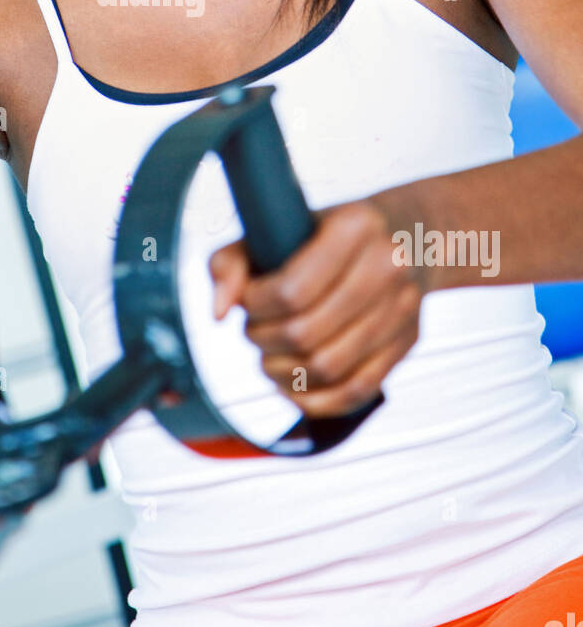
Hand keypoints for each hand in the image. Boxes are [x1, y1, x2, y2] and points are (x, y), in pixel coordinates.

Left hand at [208, 201, 423, 416]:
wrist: (406, 234)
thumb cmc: (326, 232)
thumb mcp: (276, 226)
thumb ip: (233, 261)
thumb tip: (218, 312)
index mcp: (354, 227)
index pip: (291, 291)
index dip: (255, 306)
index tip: (247, 301)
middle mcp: (388, 265)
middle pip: (306, 333)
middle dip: (264, 340)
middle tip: (253, 330)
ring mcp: (403, 307)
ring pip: (328, 368)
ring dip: (283, 373)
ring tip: (268, 358)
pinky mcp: (408, 341)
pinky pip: (355, 391)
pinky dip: (314, 400)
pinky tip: (291, 385)